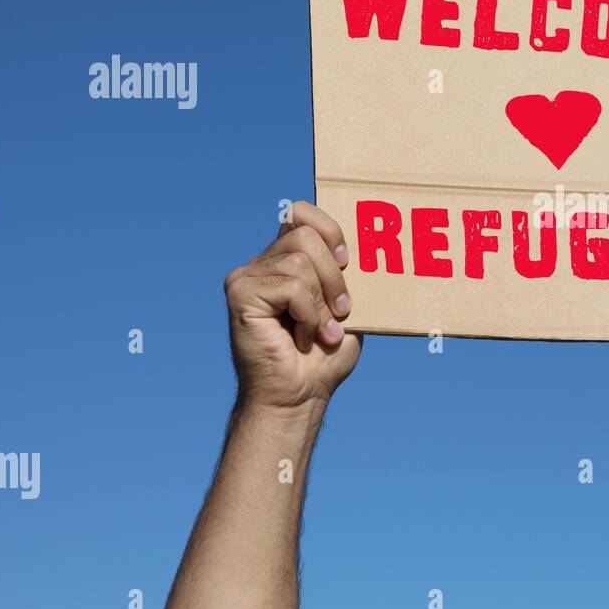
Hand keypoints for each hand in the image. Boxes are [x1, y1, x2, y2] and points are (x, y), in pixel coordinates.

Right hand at [224, 201, 360, 419]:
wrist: (300, 395)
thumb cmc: (325, 355)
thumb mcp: (346, 304)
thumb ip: (347, 272)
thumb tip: (368, 239)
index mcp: (285, 259)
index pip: (301, 213)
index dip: (329, 230)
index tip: (348, 262)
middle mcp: (262, 263)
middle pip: (305, 233)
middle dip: (334, 274)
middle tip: (341, 310)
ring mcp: (246, 277)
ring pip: (300, 261)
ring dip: (322, 302)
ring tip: (320, 332)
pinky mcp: (240, 294)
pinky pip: (291, 287)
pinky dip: (308, 315)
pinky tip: (301, 338)